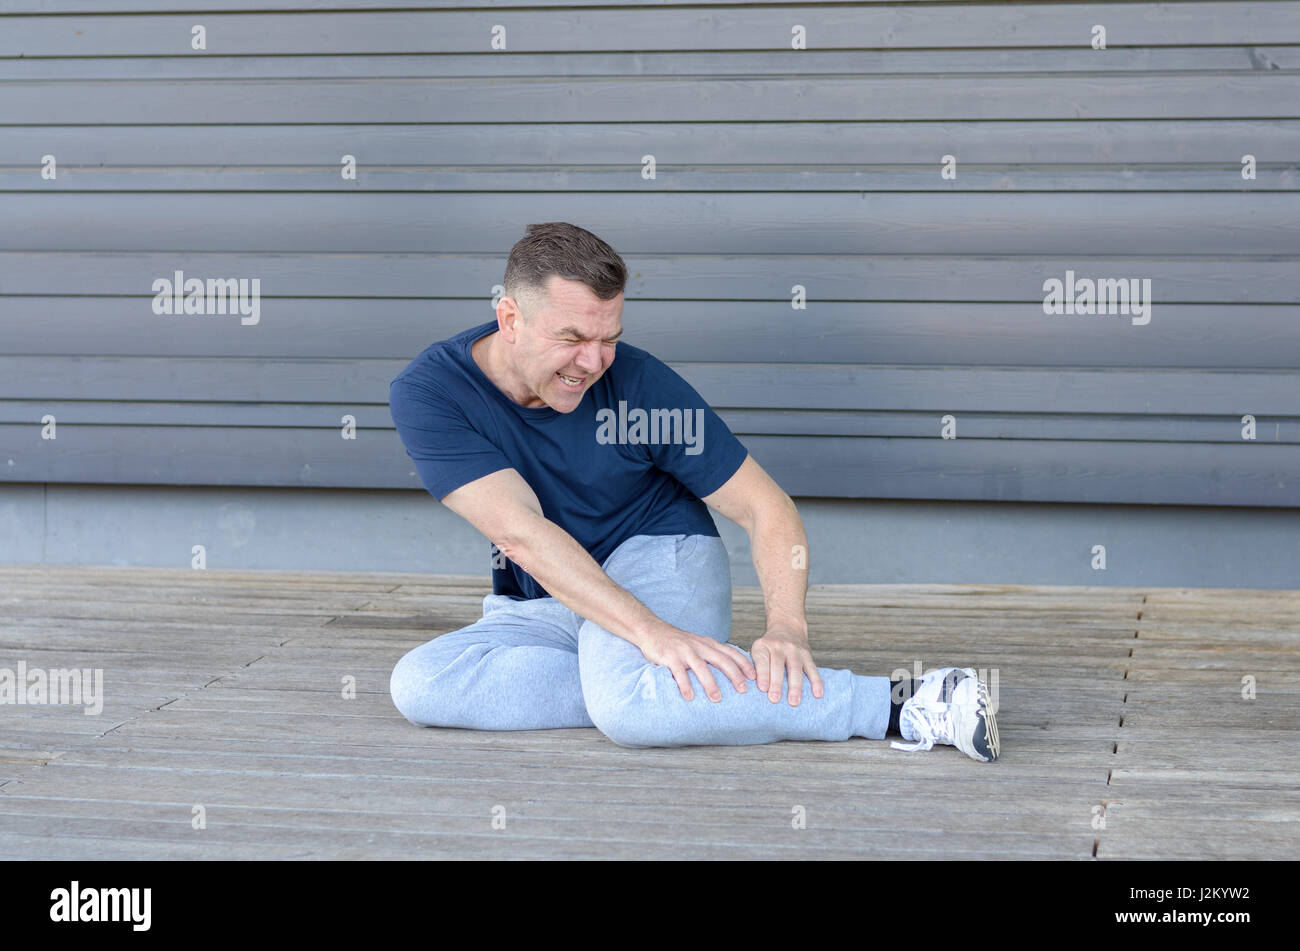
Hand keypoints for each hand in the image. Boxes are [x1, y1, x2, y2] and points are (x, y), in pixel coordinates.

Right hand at [638, 624, 756, 701]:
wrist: (652, 630)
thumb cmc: (677, 642)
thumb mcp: (698, 644)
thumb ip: (712, 653)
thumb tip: (731, 670)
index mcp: (708, 643)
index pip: (730, 652)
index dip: (744, 664)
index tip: (754, 677)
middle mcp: (699, 646)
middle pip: (721, 660)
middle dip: (734, 675)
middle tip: (743, 690)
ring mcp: (685, 651)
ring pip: (701, 668)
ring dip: (710, 684)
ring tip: (717, 698)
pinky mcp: (670, 657)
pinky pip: (679, 673)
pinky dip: (685, 685)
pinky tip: (689, 697)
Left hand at [750, 629, 823, 704]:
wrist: (787, 626)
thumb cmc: (769, 646)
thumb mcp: (758, 649)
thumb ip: (756, 666)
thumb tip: (755, 689)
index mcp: (763, 646)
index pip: (762, 661)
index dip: (762, 674)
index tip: (762, 689)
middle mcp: (778, 646)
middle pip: (778, 665)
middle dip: (776, 683)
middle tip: (774, 699)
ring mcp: (794, 649)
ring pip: (795, 669)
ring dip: (795, 686)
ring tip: (793, 702)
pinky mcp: (807, 654)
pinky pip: (812, 669)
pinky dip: (816, 682)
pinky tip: (817, 694)